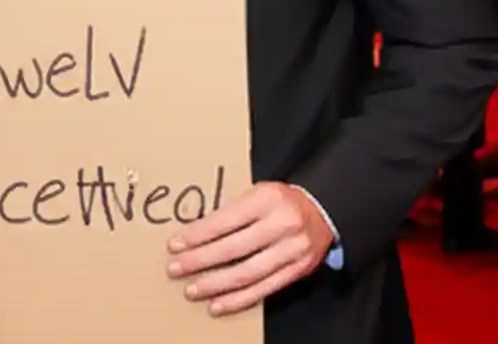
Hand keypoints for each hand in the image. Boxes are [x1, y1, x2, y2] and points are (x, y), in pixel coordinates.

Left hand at [165, 182, 334, 316]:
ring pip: (247, 273)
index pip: (225, 220)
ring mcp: (292, 250)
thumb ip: (231, 210)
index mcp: (267, 199)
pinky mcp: (297, 270)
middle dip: (199, 261)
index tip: (174, 245)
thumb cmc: (280, 201)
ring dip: (215, 285)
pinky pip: (264, 289)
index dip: (197, 235)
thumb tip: (193, 233)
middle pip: (233, 248)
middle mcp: (282, 224)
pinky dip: (238, 300)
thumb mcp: (257, 192)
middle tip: (175, 268)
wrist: (323, 210)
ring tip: (192, 289)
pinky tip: (218, 304)